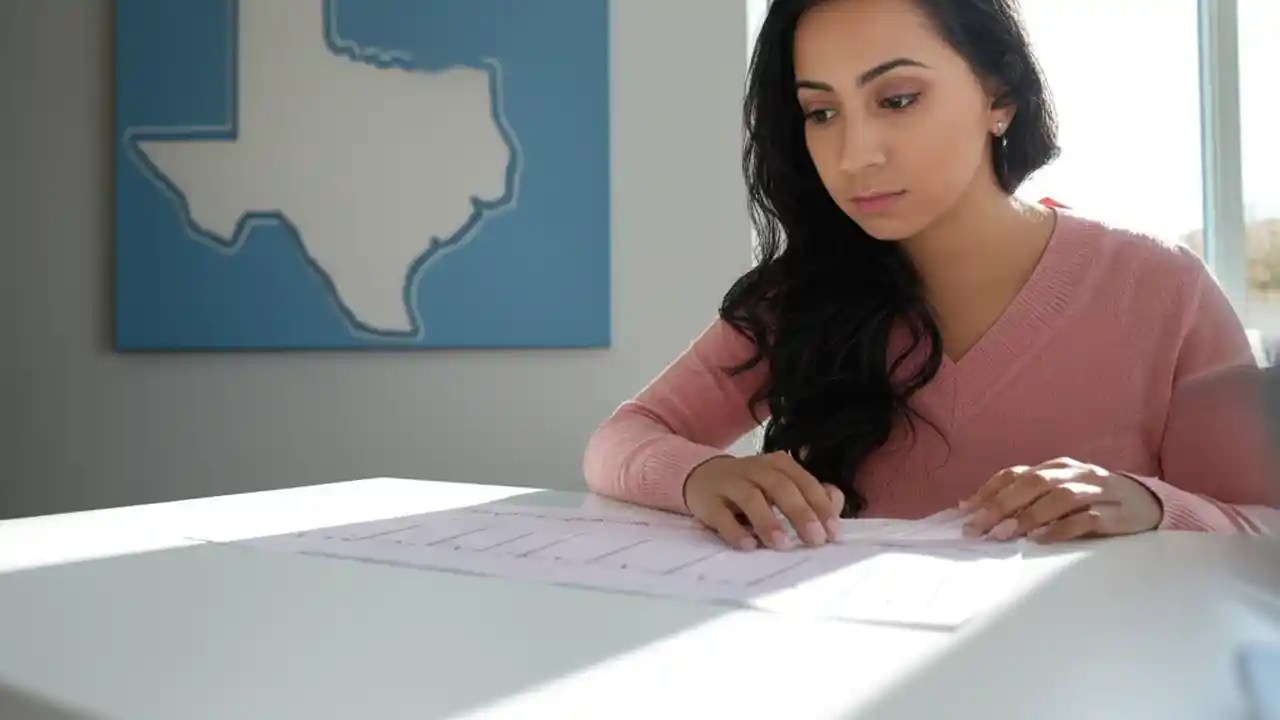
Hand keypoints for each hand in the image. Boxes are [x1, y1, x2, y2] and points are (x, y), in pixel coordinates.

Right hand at [684, 451, 843, 550]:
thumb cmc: (752, 488)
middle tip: (814, 539)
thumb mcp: (781, 486)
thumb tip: (835, 505)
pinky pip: (721, 515)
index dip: (821, 506)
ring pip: (750, 498)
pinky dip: (735, 531)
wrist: (702, 478)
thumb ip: (810, 495)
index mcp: (779, 464)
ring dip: (768, 521)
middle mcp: (755, 469)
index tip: (833, 533)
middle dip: (800, 513)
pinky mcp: (708, 501)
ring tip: (782, 545)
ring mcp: (729, 483)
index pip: (804, 482)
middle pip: (780, 487)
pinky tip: (748, 545)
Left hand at [959, 457, 1162, 543]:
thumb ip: (1022, 496)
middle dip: (1001, 505)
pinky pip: (1087, 519)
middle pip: (1033, 483)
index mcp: (1056, 467)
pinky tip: (1042, 541)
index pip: (1016, 474)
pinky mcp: (1117, 514)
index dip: (989, 491)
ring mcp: (1098, 491)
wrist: (1149, 503)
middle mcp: (1075, 474)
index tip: (964, 512)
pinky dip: (1062, 529)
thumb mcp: (1058, 492)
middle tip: (978, 528)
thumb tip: (972, 506)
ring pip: (1059, 498)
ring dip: (1028, 516)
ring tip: (1004, 535)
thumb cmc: (1092, 500)